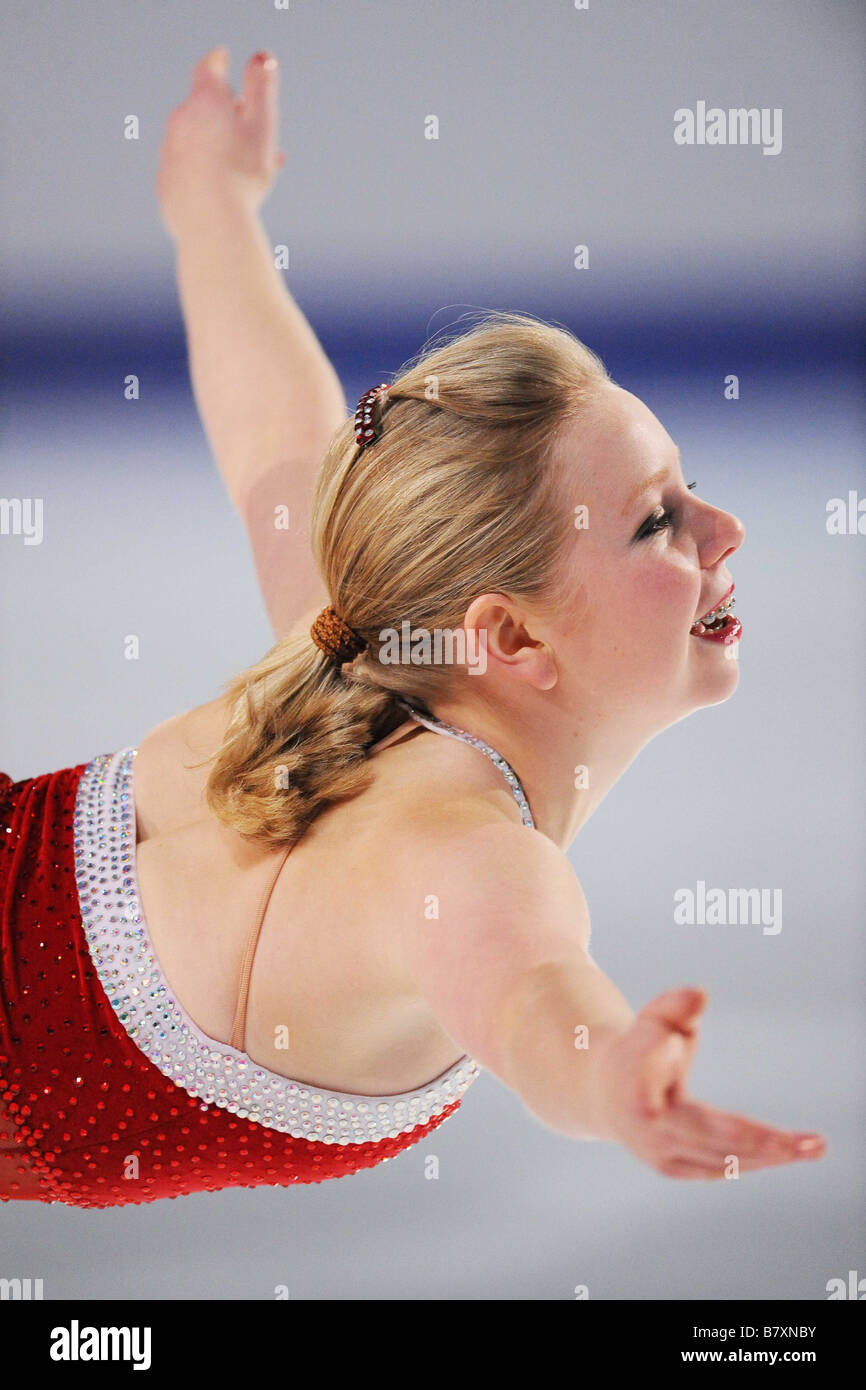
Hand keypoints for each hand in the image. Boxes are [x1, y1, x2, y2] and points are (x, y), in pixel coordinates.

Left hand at [157, 47, 285, 240]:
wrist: (211, 225)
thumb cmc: (242, 173)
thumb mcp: (262, 126)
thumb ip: (262, 88)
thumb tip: (262, 57)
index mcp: (205, 102)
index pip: (209, 70)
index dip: (218, 62)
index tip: (223, 57)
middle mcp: (180, 122)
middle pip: (202, 109)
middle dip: (225, 113)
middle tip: (249, 126)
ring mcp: (169, 154)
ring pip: (196, 142)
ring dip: (218, 146)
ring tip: (244, 166)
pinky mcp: (166, 185)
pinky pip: (187, 172)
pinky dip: (203, 173)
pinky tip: (221, 190)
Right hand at [593, 987, 826, 1178]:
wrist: (604, 1093)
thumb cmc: (639, 1048)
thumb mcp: (652, 1018)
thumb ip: (674, 1005)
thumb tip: (699, 995)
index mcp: (637, 1092)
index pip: (669, 1099)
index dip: (699, 1093)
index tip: (715, 1076)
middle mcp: (648, 1131)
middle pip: (711, 1138)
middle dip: (762, 1141)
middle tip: (809, 1143)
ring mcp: (660, 1156)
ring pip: (723, 1160)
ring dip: (771, 1155)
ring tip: (812, 1146)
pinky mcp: (675, 1169)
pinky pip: (721, 1167)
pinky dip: (755, 1159)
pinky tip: (788, 1151)